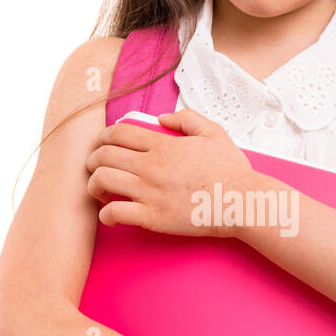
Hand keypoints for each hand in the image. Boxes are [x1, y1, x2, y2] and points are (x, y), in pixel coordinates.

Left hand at [86, 109, 253, 236]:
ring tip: (100, 192)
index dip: (103, 137)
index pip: (118, 133)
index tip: (102, 145)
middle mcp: (152, 166)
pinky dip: (106, 215)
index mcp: (164, 145)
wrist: (242, 202)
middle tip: (96, 168)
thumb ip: (186, 119)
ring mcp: (150, 192)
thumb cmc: (232, 171)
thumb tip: (162, 118)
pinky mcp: (153, 217)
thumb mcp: (214, 133)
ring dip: (93, 185)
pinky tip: (111, 215)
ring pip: (102, 180)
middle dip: (92, 160)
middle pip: (103, 155)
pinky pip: (114, 213)